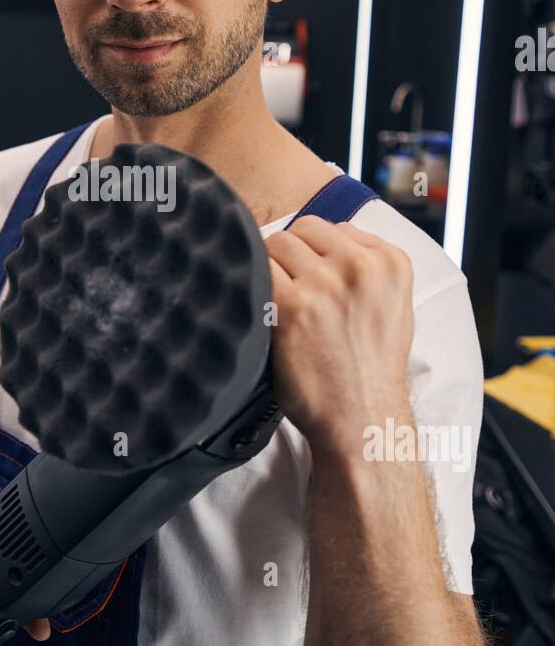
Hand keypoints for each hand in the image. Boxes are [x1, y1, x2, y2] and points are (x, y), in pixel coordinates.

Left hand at [263, 215, 414, 457]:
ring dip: (271, 270)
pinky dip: (252, 287)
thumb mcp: (393, 306)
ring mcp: (325, 285)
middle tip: (293, 294)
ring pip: (276, 244)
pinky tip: (262, 312)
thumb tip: (321, 239)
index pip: (335, 227)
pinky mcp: (292, 307)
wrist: (361, 418)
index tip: (315, 282)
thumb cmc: (371, 366)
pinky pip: (256, 270)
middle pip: (302, 230)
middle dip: (292, 257)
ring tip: (281, 307)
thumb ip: (367, 266)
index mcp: (391, 261)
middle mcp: (361, 267)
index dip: (316, 253)